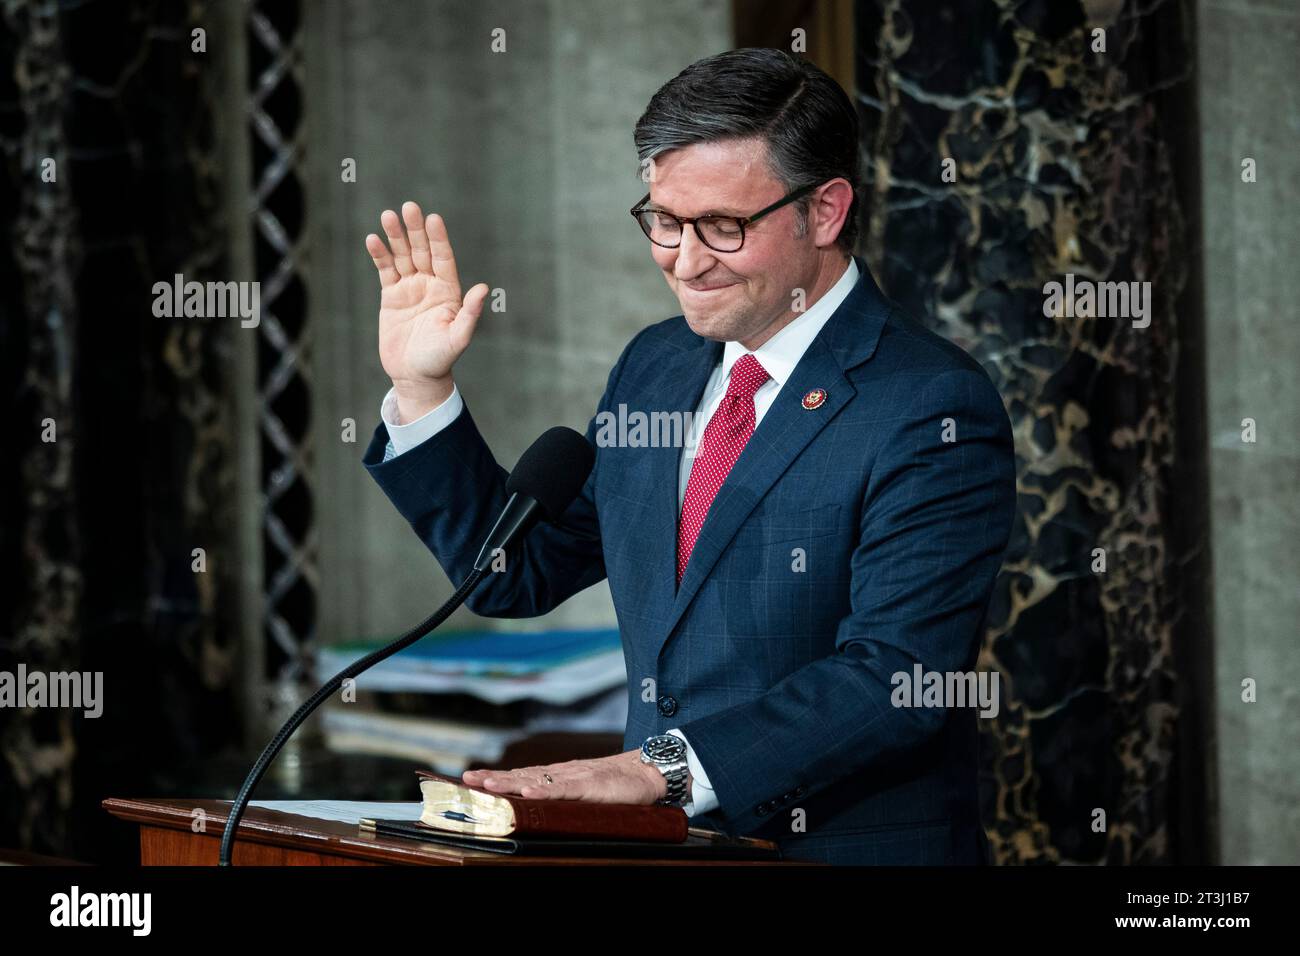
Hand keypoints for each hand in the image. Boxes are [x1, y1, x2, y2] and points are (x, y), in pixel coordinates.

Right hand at [365, 200, 490, 420]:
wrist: (415, 376)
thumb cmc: (440, 359)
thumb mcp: (457, 338)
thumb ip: (469, 314)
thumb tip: (484, 289)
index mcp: (448, 291)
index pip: (443, 258)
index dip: (438, 238)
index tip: (433, 218)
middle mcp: (430, 284)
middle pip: (422, 250)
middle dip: (415, 230)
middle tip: (409, 207)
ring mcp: (410, 288)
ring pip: (402, 256)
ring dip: (395, 236)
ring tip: (387, 216)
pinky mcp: (391, 296)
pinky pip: (385, 270)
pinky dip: (379, 255)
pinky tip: (373, 240)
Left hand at [462, 749, 686, 804]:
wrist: (648, 772)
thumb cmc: (617, 786)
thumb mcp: (585, 792)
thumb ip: (563, 797)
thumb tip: (536, 807)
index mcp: (559, 776)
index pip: (522, 775)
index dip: (498, 778)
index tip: (472, 781)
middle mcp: (563, 773)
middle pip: (522, 774)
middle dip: (494, 778)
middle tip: (467, 779)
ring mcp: (576, 777)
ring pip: (537, 779)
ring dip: (510, 781)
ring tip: (488, 784)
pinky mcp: (591, 785)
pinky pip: (564, 788)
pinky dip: (545, 790)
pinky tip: (528, 791)